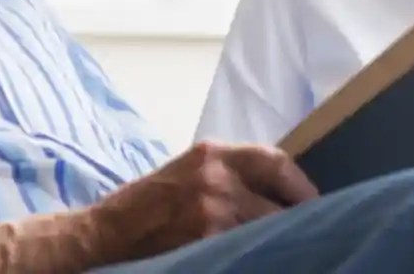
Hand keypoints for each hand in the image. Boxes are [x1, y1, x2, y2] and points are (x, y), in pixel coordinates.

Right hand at [85, 141, 318, 263]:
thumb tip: (274, 194)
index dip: (299, 186)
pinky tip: (258, 259)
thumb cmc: (145, 206)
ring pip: (266, 228)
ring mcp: (213, 211)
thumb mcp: (188, 174)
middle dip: (294, 218)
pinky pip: (246, 250)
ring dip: (277, 241)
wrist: (102, 234)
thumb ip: (228, 177)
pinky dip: (256, 255)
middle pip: (278, 198)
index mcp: (213, 154)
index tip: (311, 203)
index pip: (275, 161)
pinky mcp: (206, 243)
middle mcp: (217, 177)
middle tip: (307, 234)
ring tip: (284, 250)